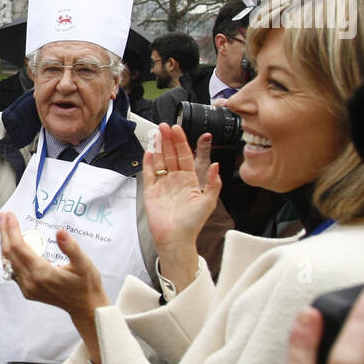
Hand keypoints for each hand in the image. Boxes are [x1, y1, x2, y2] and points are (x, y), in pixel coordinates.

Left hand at [0, 211, 109, 356]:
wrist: (85, 307)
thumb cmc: (86, 285)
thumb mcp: (83, 263)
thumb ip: (71, 247)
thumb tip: (60, 232)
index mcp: (42, 273)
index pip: (19, 247)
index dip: (12, 229)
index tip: (10, 215)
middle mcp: (30, 282)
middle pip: (9, 253)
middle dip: (4, 232)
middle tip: (4, 216)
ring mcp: (27, 288)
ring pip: (8, 262)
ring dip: (5, 243)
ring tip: (5, 227)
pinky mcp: (27, 290)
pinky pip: (12, 270)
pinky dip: (10, 255)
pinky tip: (12, 245)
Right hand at [143, 123, 219, 287]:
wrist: (175, 238)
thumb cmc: (192, 223)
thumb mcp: (208, 202)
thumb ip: (213, 183)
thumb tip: (216, 165)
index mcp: (190, 180)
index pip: (185, 156)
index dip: (181, 142)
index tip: (177, 130)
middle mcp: (176, 180)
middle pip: (171, 155)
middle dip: (168, 140)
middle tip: (164, 126)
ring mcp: (163, 185)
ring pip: (160, 161)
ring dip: (158, 147)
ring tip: (156, 133)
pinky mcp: (151, 192)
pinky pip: (149, 174)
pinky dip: (148, 163)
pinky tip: (148, 151)